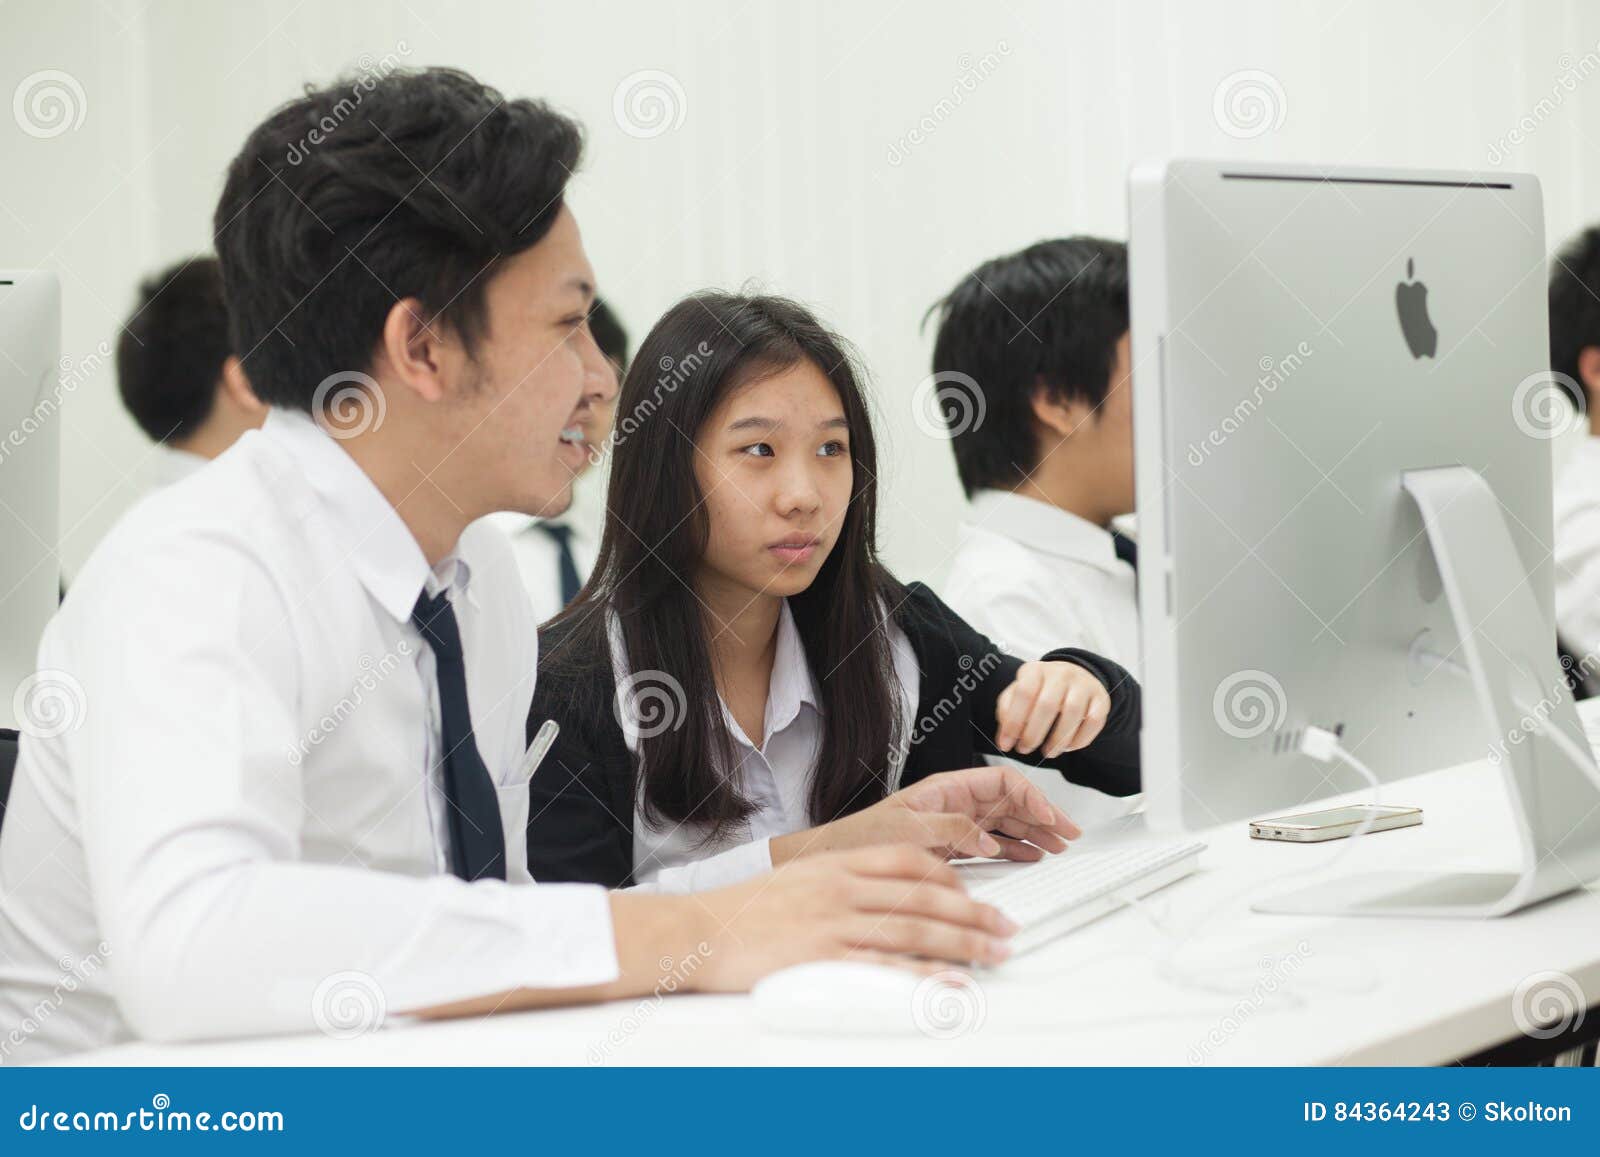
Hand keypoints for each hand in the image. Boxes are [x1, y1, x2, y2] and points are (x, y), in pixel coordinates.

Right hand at [690, 845, 1017, 989]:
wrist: (701, 930)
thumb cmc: (748, 909)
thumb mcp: (802, 877)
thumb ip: (845, 881)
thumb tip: (889, 896)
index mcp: (839, 864)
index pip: (909, 860)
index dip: (950, 876)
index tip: (974, 893)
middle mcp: (843, 889)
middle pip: (925, 896)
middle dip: (973, 912)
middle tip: (1004, 926)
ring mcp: (835, 924)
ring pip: (915, 929)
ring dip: (964, 942)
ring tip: (994, 952)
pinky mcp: (825, 958)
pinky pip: (886, 966)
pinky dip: (924, 974)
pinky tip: (950, 980)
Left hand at [770, 764, 1079, 864]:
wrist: (836, 858)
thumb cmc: (864, 837)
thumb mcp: (908, 829)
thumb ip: (952, 828)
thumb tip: (988, 839)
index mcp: (947, 788)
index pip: (1002, 782)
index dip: (1032, 797)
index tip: (1051, 817)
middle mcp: (954, 803)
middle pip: (1010, 802)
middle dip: (1042, 815)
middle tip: (1068, 834)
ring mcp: (953, 825)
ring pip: (1004, 824)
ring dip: (1033, 834)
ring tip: (1056, 848)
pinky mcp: (949, 847)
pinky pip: (991, 843)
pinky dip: (1013, 850)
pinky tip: (1028, 857)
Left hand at [995, 660, 1109, 757]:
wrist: (1072, 678)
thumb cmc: (1039, 691)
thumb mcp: (1018, 694)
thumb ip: (1006, 711)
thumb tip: (1004, 738)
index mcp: (1035, 670)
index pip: (1023, 693)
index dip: (1013, 722)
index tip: (1006, 744)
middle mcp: (1061, 673)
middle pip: (1047, 705)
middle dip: (1033, 734)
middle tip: (1025, 750)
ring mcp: (1083, 684)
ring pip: (1072, 713)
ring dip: (1057, 740)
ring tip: (1047, 753)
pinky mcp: (1100, 698)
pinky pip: (1093, 721)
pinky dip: (1079, 740)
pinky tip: (1067, 748)